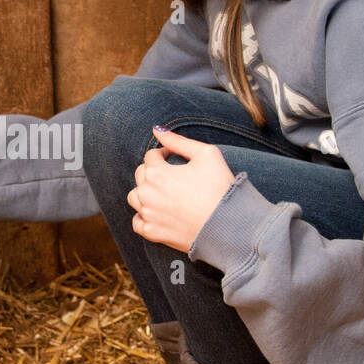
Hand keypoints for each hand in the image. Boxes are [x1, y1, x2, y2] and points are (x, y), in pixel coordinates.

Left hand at [127, 126, 236, 252]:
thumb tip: (156, 129)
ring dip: (145, 192)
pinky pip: (137, 222)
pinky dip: (143, 216)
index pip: (151, 156)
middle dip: (154, 171)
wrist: (229, 226)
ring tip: (164, 193)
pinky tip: (158, 213)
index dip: (164, 154)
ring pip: (135, 198)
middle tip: (173, 175)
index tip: (176, 159)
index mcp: (156, 173)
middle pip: (141, 175)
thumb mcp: (206, 154)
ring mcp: (148, 215)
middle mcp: (146, 194)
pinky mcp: (152, 233)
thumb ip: (178, 140)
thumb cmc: (220, 187)